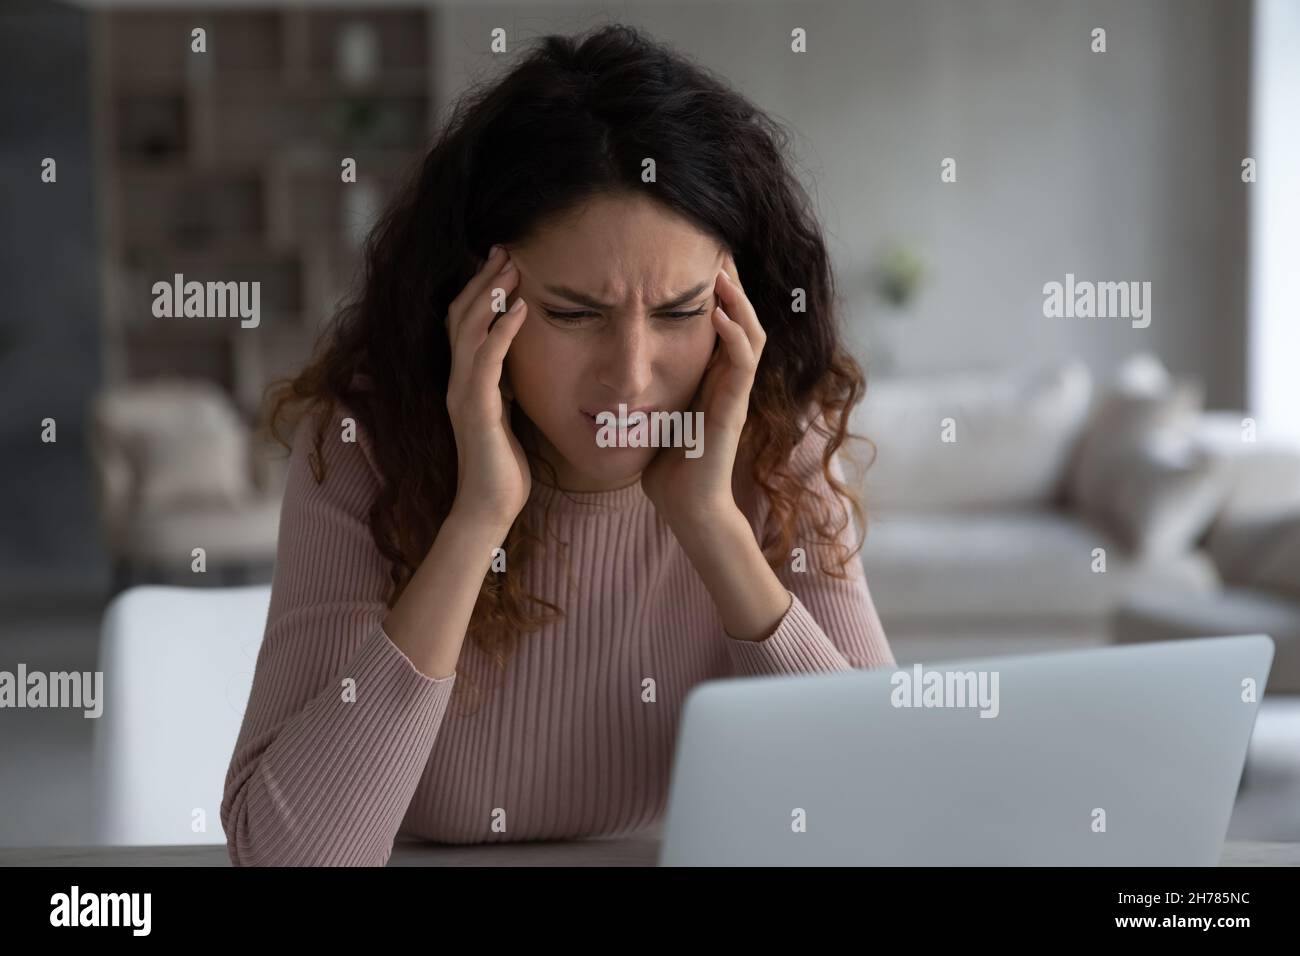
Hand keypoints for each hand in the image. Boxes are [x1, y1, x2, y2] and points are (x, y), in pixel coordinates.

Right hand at [444, 245, 530, 530]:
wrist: (489, 508)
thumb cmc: (502, 467)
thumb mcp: (507, 416)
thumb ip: (507, 388)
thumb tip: (520, 366)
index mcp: (465, 381)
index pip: (465, 324)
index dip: (479, 291)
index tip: (502, 263)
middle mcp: (457, 381)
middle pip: (461, 316)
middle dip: (482, 280)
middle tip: (505, 249)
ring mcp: (462, 393)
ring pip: (468, 330)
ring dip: (491, 295)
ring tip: (512, 267)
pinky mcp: (476, 409)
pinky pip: (487, 360)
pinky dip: (504, 331)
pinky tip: (521, 309)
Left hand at [641, 254, 765, 528]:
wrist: (686, 507)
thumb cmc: (668, 466)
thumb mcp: (653, 412)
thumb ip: (645, 386)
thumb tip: (608, 364)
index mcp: (711, 378)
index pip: (722, 324)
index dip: (715, 293)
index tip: (695, 261)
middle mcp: (728, 380)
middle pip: (742, 320)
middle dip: (732, 286)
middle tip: (715, 251)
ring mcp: (735, 394)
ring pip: (750, 334)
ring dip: (738, 302)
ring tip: (721, 272)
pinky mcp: (733, 409)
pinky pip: (741, 364)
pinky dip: (733, 336)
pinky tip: (717, 314)